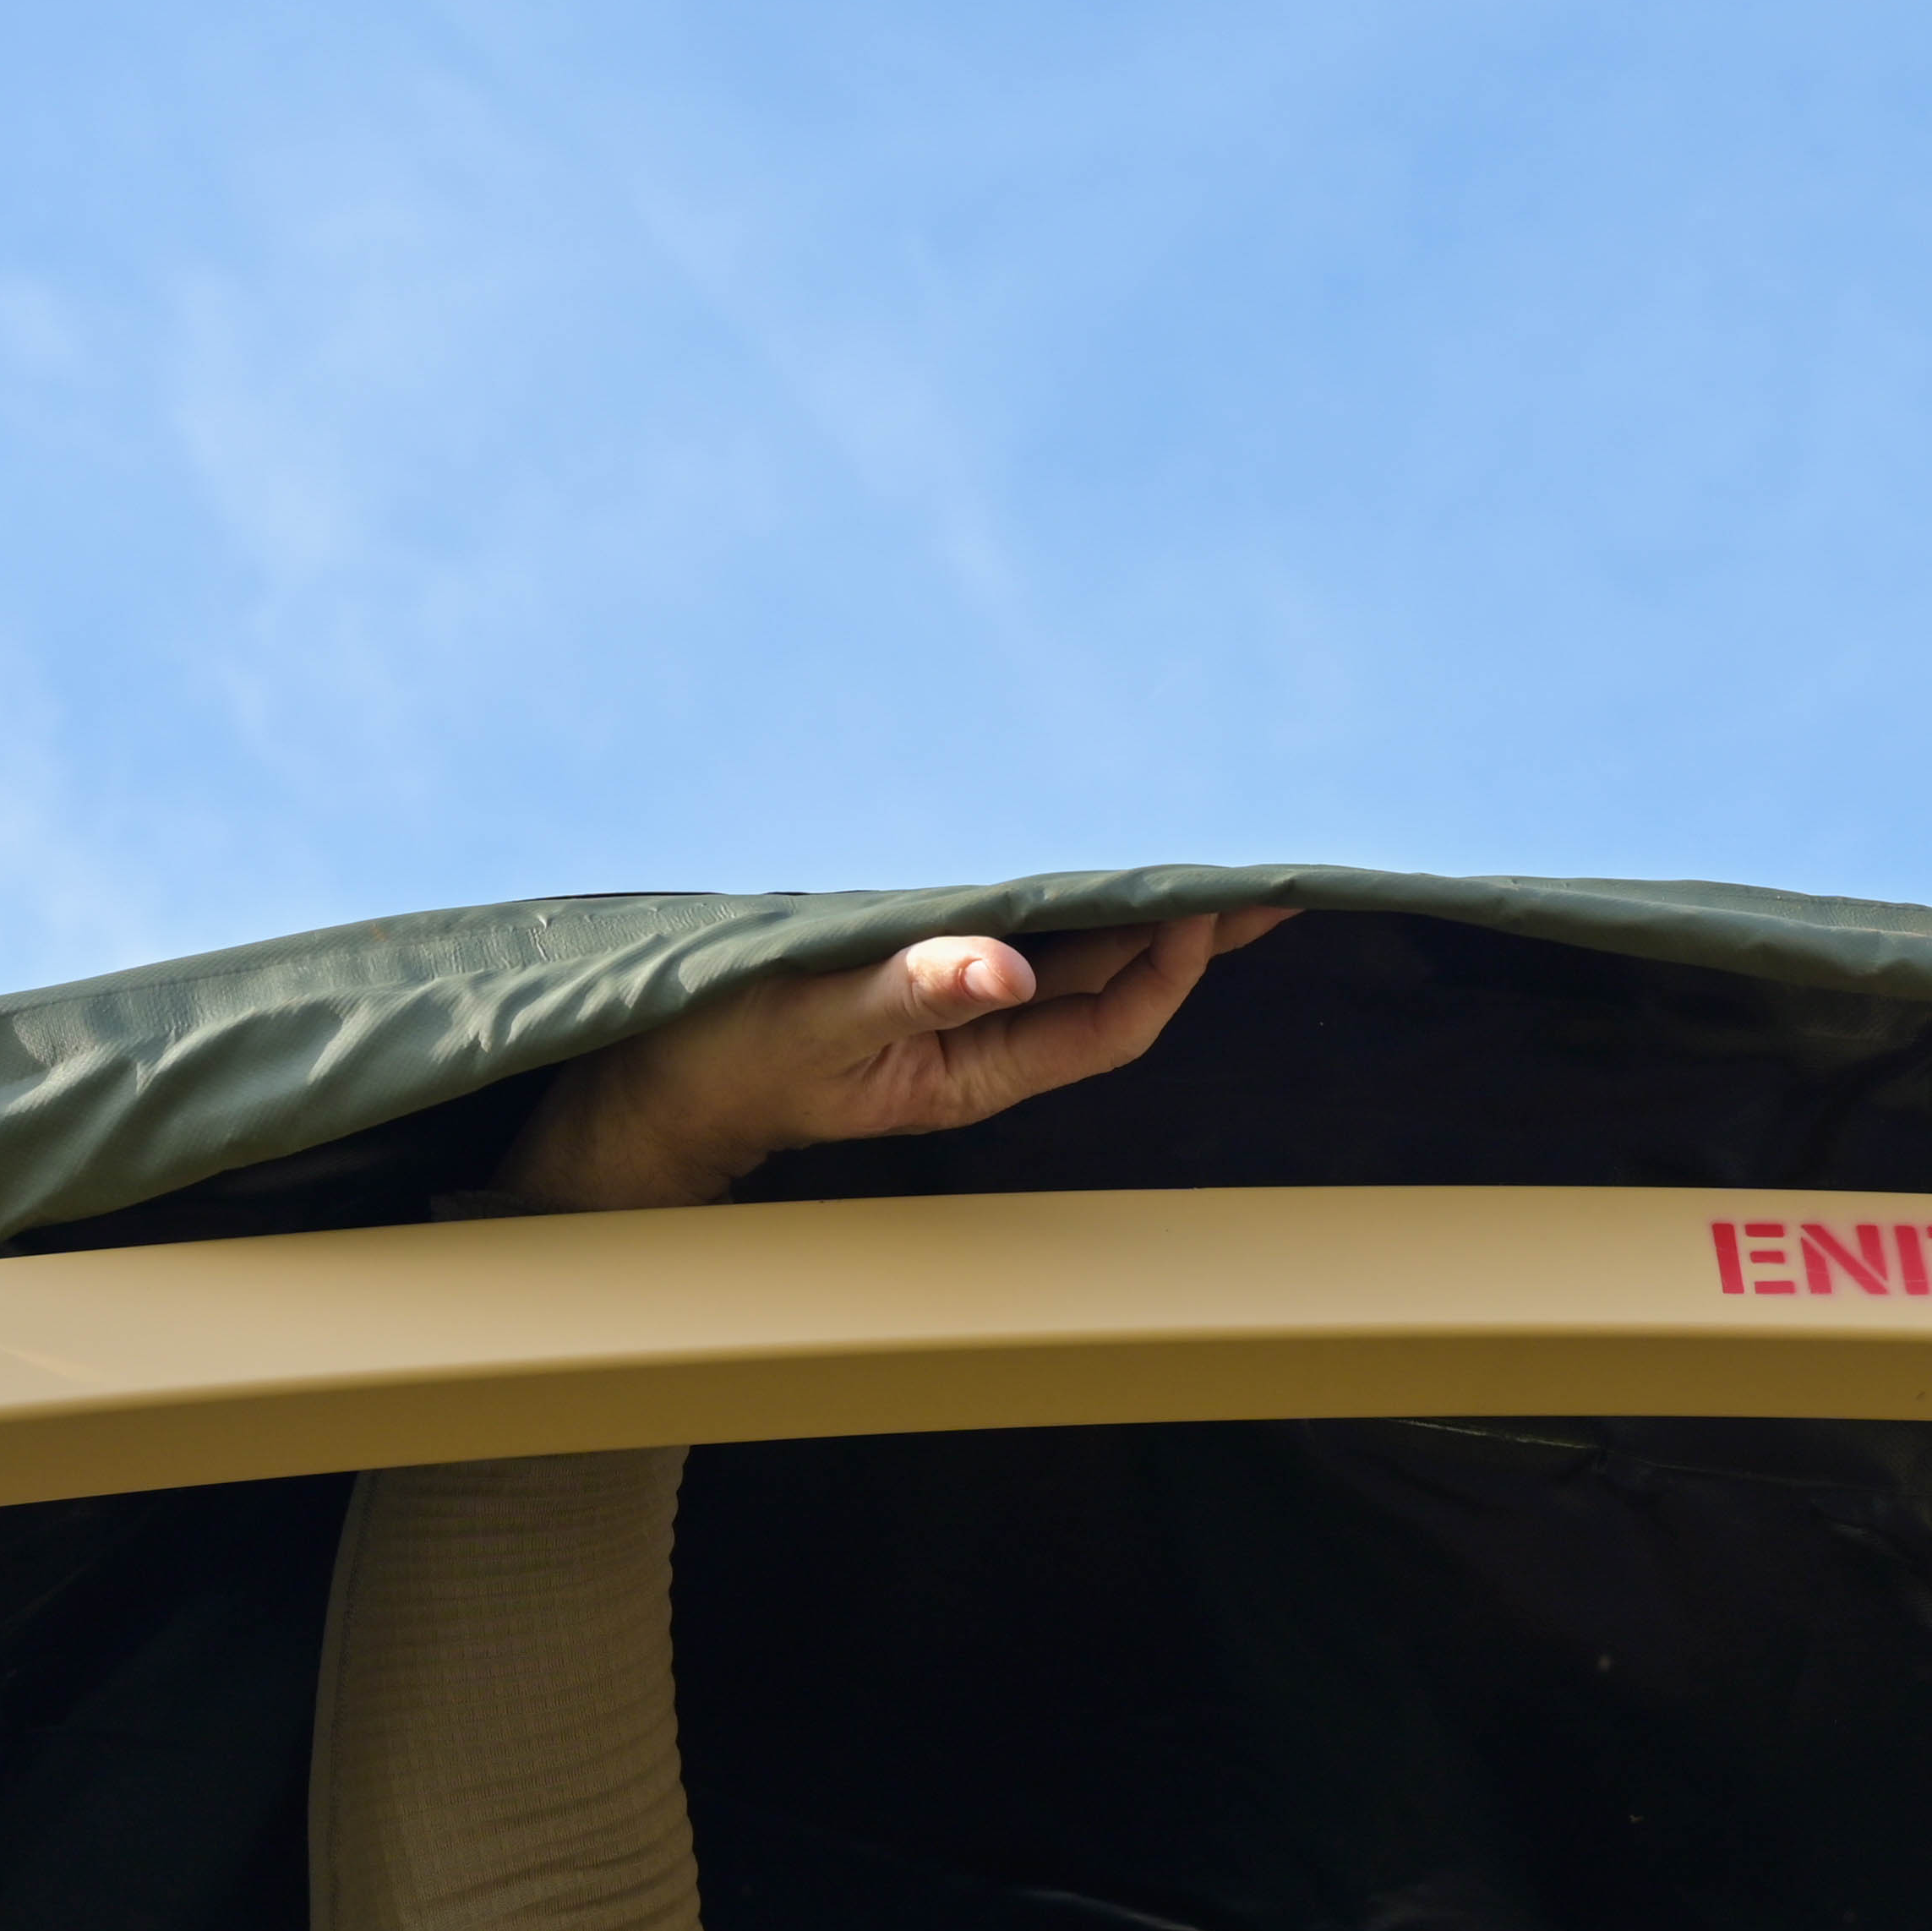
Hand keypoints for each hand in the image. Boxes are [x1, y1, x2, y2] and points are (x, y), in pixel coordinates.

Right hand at [492, 907, 1299, 1211]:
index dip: (1167, 970)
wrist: (658, 1074)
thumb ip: (912, 991)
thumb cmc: (729, 1054)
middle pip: (1116, 982)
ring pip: (1079, 954)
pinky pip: (1024, 930)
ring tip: (1219, 856)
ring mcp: (960, 1005)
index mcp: (977, 1065)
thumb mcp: (818, 1019)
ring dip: (1147, 908)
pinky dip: (1072, 893)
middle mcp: (985, 1035)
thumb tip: (1007, 970)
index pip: (1108, 1022)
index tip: (1208, 909)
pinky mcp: (926, 970)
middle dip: (1194, 931)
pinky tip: (1102, 855)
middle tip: (1273, 873)